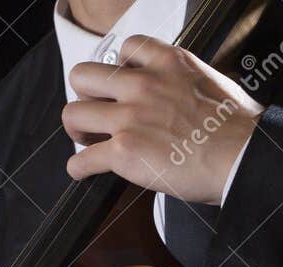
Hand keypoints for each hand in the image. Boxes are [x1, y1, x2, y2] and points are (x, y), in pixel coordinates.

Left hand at [64, 35, 261, 204]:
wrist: (241, 156)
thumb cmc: (232, 127)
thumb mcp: (206, 81)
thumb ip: (176, 82)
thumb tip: (165, 96)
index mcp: (168, 63)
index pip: (125, 48)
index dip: (116, 69)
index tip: (119, 87)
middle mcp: (144, 84)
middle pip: (83, 75)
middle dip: (84, 96)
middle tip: (95, 114)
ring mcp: (130, 116)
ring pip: (72, 114)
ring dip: (76, 131)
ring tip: (89, 141)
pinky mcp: (122, 149)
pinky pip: (79, 160)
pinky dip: (78, 169)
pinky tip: (86, 172)